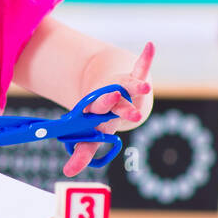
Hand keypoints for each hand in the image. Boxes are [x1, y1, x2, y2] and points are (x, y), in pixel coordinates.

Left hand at [63, 41, 155, 175]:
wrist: (105, 93)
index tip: (107, 112)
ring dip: (136, 86)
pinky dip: (146, 58)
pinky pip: (140, 67)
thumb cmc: (99, 119)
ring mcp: (121, 87)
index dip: (102, 110)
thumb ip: (82, 152)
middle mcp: (108, 98)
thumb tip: (67, 172)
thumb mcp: (92, 134)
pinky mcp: (133, 78)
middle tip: (132, 114)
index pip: (96, 111)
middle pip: (113, 101)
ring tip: (145, 87)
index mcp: (95, 111)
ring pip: (128, 86)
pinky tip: (151, 45)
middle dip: (121, 106)